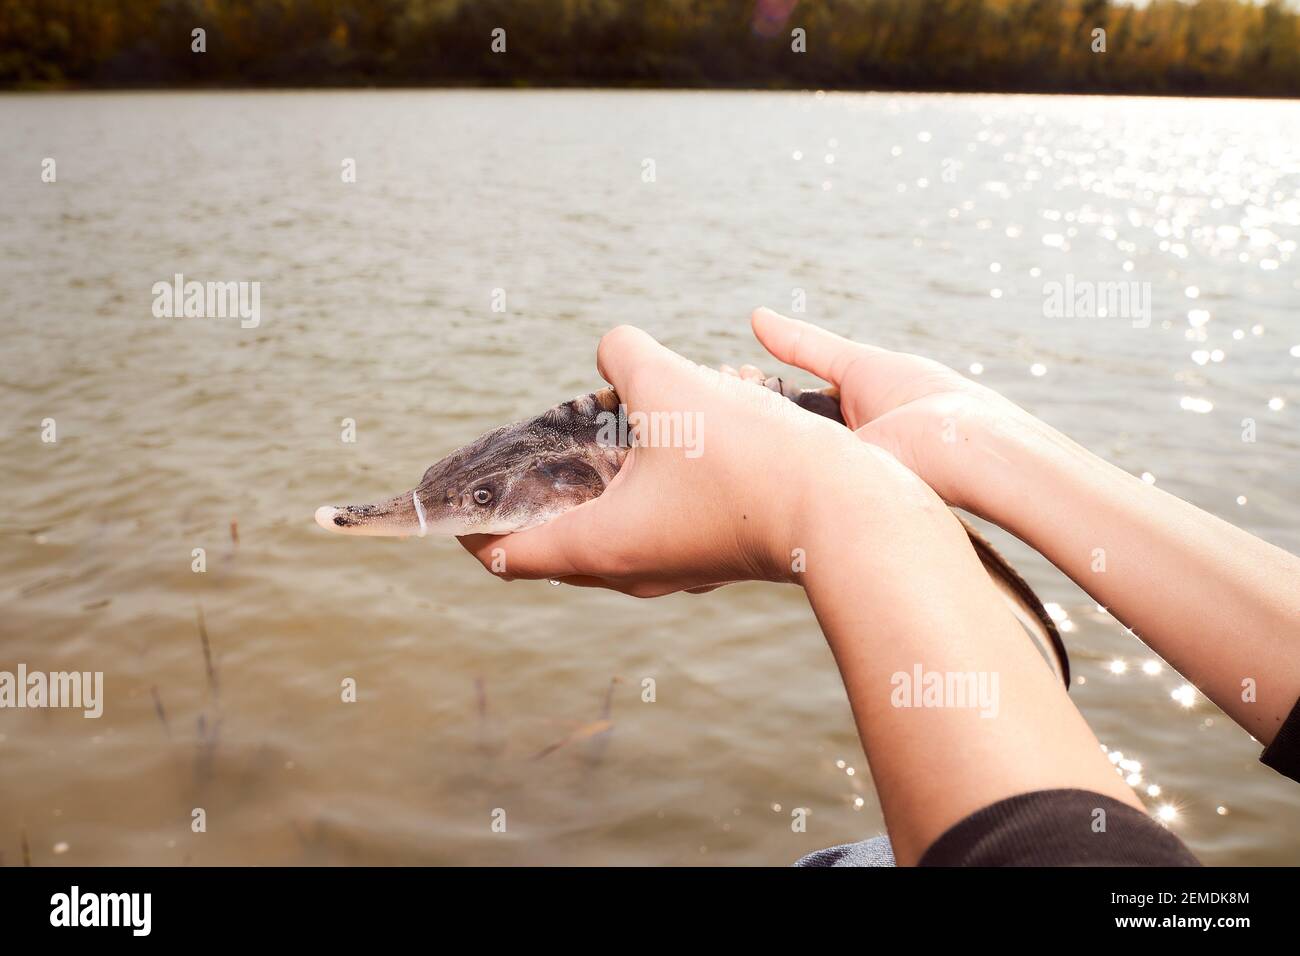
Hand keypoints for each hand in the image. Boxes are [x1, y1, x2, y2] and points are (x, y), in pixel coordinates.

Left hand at [458, 324, 943, 596]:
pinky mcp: (714, 555)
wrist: (854, 515)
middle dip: (533, 502)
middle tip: (530, 453)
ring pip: (609, 537)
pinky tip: (663, 443)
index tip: (456, 500)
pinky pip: (653, 528)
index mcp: (602, 548)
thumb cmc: (754, 461)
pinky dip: (638, 493)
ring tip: (598, 436)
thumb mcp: (675, 387)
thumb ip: (627, 357)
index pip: (506, 557)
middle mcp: (633, 572)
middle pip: (555, 549)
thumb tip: (610, 344)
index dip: (469, 529)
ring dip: (592, 493)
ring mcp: (676, 570)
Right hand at [743, 307, 1044, 514]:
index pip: (788, 403)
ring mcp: (829, 476)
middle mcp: (834, 452)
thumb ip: (805, 346)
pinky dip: (755, 440)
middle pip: (776, 425)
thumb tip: (756, 316)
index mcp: (848, 419)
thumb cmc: (926, 400)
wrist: (963, 445)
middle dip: (745, 402)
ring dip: (745, 421)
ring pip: (773, 447)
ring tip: (713, 395)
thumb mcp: (855, 364)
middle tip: (712, 382)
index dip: (757, 386)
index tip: (725, 371)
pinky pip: (780, 466)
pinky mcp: (826, 497)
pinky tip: (726, 421)